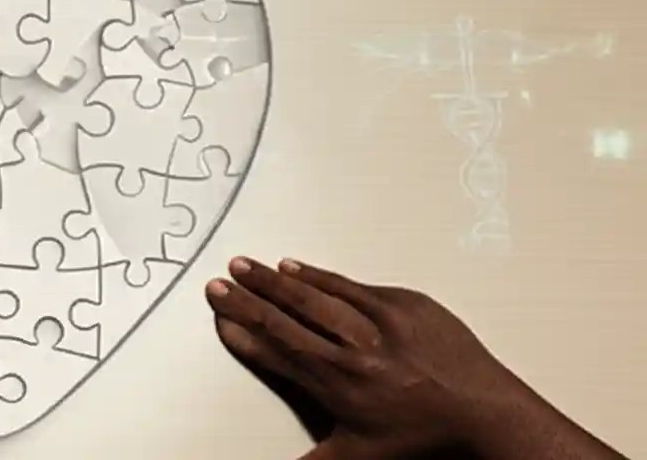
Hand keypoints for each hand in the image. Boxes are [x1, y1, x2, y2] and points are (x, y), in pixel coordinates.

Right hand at [206, 257, 629, 459]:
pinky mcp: (404, 303)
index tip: (220, 316)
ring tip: (246, 267)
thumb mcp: (360, 459)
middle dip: (248, 299)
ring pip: (316, 294)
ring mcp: (380, 321)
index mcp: (340, 386)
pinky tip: (295, 268)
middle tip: (219, 283)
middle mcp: (356, 350)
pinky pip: (350, 285)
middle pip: (289, 316)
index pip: (278, 351)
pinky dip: (318, 276)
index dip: (243, 332)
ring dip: (275, 280)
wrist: (487, 414)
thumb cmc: (425, 439)